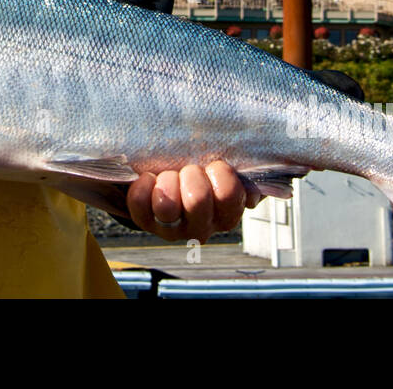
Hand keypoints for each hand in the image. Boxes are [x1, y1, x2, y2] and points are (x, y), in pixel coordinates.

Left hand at [126, 161, 261, 242]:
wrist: (169, 169)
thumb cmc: (203, 165)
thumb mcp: (226, 163)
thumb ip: (245, 172)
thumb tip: (252, 194)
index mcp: (227, 211)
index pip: (230, 195)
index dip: (221, 175)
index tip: (214, 164)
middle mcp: (202, 226)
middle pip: (197, 200)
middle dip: (191, 175)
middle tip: (190, 168)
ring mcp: (172, 228)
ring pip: (167, 208)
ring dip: (167, 182)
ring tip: (168, 175)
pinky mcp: (147, 222)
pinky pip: (140, 206)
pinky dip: (143, 186)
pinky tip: (149, 178)